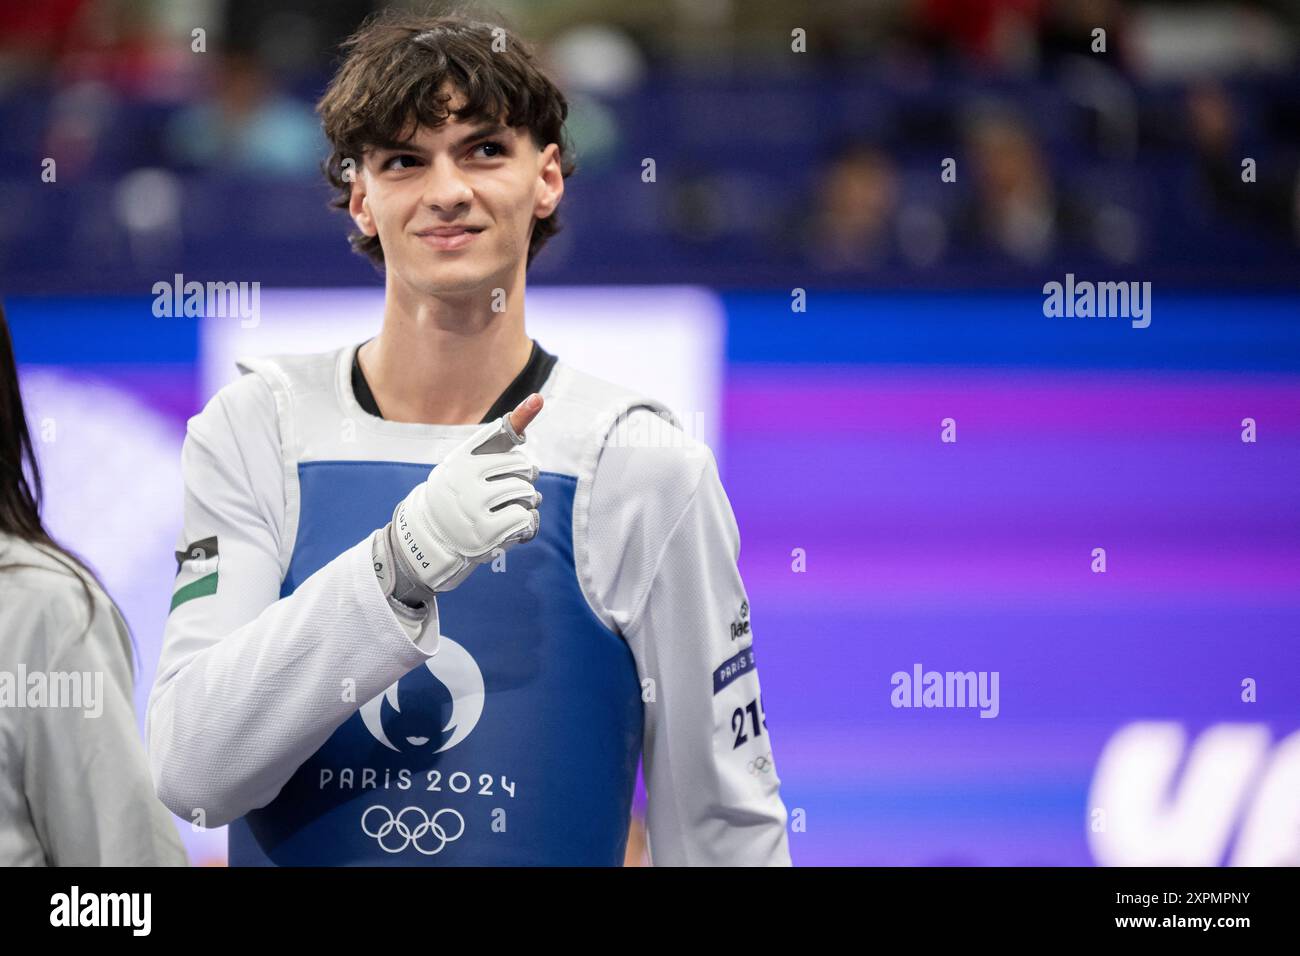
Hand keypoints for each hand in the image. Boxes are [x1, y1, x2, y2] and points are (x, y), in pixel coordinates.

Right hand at [389, 393, 544, 594]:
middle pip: (524, 469)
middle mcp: (466, 482)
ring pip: (528, 494)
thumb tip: (538, 398)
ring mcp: (476, 508)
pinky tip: (514, 526)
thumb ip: (501, 433)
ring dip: (529, 501)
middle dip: (526, 479)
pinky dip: (527, 523)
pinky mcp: (486, 534)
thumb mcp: (468, 460)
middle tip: (516, 488)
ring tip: (515, 506)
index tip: (526, 440)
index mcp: (462, 461)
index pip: (509, 446)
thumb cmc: (458, 490)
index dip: (521, 456)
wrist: (430, 536)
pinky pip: (526, 518)